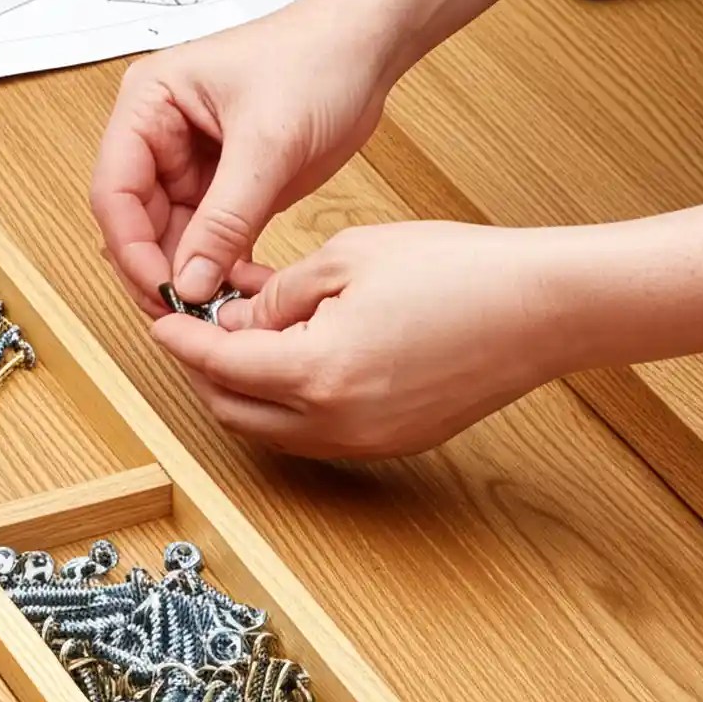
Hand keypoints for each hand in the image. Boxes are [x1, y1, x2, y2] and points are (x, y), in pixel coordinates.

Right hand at [89, 0, 401, 312]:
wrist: (368, 49)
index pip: (115, 190)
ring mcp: (192, 165)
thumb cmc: (317, 58)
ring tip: (217, 309)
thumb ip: (225, 219)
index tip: (161, 289)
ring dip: (191, 277)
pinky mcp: (225, 189)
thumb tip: (188, 283)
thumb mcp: (268, 144)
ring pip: (172, 240)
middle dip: (160, 270)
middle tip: (186, 315)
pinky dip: (221, 271)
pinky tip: (239, 292)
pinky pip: (209, 241)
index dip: (131, 247)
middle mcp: (161, 137)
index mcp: (149, 105)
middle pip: (137, 222)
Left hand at [149, 221, 572, 459]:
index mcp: (317, 374)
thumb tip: (233, 321)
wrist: (542, 309)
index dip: (180, 341)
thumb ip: (274, 297)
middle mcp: (336, 424)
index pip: (217, 366)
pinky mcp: (391, 443)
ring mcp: (366, 442)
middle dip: (202, 371)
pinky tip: (292, 355)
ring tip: (241, 336)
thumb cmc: (456, 271)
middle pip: (233, 410)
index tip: (160, 320)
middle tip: (193, 328)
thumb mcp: (344, 259)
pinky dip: (286, 400)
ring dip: (243, 388)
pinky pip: (313, 432)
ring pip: (271, 428)